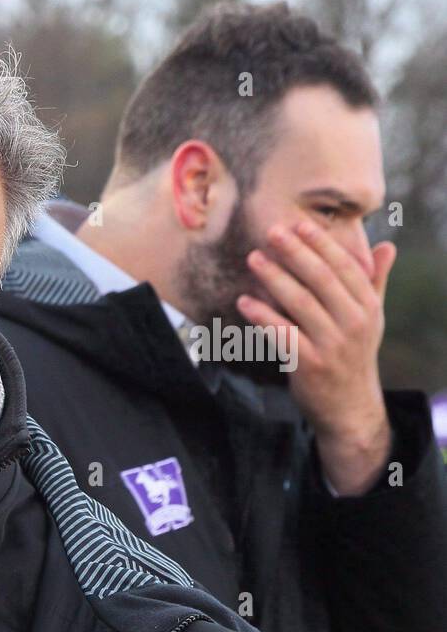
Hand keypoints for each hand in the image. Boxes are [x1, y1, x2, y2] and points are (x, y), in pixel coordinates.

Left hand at [237, 219, 395, 494]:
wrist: (349, 406)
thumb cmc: (354, 355)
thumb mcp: (370, 318)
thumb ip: (374, 281)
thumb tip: (386, 245)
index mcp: (368, 306)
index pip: (343, 267)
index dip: (320, 245)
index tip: (298, 225)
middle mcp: (354, 322)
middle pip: (321, 280)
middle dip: (295, 253)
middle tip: (270, 232)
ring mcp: (332, 344)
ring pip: (300, 303)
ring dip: (274, 278)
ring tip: (253, 259)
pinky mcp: (309, 364)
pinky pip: (282, 334)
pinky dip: (263, 316)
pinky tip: (245, 302)